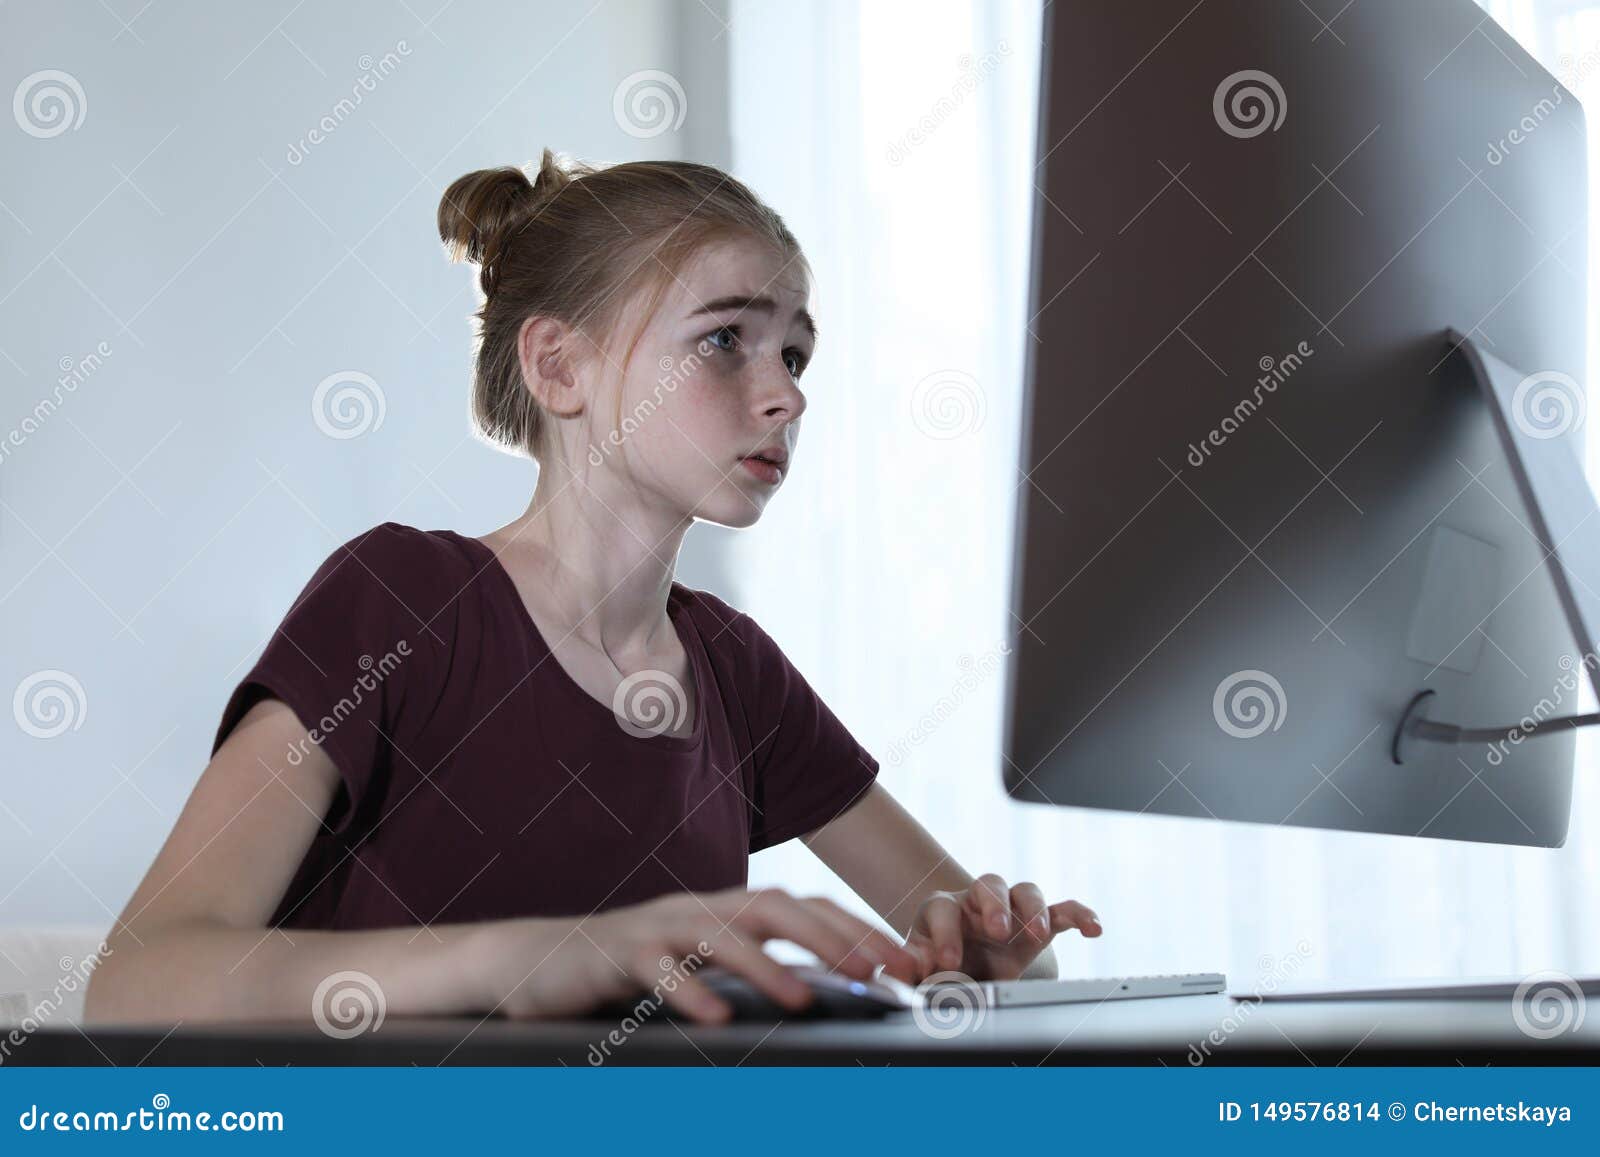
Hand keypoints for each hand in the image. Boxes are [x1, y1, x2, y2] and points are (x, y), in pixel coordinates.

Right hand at [485, 887, 919, 1022]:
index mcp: (726, 910)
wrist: (538, 960)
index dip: (857, 928)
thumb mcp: (700, 965)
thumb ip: (753, 969)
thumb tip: (827, 995)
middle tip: (875, 971)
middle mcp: (699, 908)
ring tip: (804, 998)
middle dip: (830, 937)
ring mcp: (658, 927)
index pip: (804, 907)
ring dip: (766, 966)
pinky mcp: (618, 954)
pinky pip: (657, 970)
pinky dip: (689, 992)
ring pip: (720, 934)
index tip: (903, 961)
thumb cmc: (630, 968)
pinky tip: (716, 1018)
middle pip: (774, 907)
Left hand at [886, 874, 1101, 982]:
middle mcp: (976, 902)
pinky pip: (1062, 911)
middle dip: (993, 905)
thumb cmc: (937, 969)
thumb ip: (907, 970)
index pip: (942, 909)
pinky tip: (1094, 929)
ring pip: (1025, 891)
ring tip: (1037, 934)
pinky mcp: (1039, 924)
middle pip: (988, 884)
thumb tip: (902, 970)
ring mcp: (1010, 910)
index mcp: (942, 910)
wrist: (965, 976)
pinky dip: (1080, 915)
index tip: (948, 962)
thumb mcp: (918, 972)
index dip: (946, 933)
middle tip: (997, 932)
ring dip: (1032, 909)